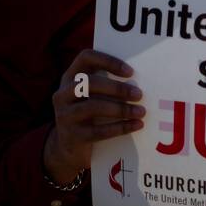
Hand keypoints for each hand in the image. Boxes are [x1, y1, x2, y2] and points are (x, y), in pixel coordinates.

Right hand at [43, 49, 143, 186]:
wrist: (69, 148)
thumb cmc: (90, 115)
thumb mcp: (93, 97)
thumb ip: (108, 86)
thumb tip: (142, 81)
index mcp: (70, 78)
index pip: (86, 57)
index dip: (108, 61)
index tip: (130, 72)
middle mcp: (63, 94)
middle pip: (89, 83)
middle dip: (117, 88)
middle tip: (139, 95)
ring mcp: (64, 115)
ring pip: (93, 107)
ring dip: (121, 109)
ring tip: (141, 112)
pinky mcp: (72, 136)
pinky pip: (98, 130)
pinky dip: (121, 127)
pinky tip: (137, 125)